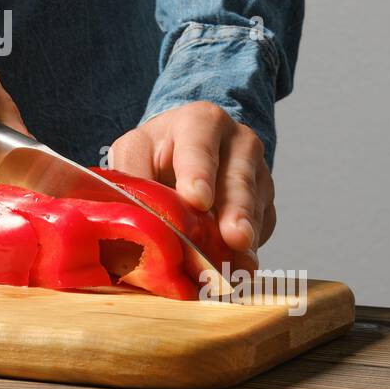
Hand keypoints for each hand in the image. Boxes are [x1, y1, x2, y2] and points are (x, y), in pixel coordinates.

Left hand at [108, 102, 272, 267]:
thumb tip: (122, 217)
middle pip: (238, 178)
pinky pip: (263, 225)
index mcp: (201, 122)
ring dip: (246, 236)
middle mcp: (238, 142)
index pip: (199, 145)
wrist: (190, 148)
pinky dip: (249, 249)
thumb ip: (131, 177)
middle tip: (233, 237)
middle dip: (235, 210)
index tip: (197, 200)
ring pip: (255, 206)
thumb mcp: (137, 151)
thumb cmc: (160, 151)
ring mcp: (257, 172)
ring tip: (240, 263)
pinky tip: (239, 267)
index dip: (198, 173)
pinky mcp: (266, 201)